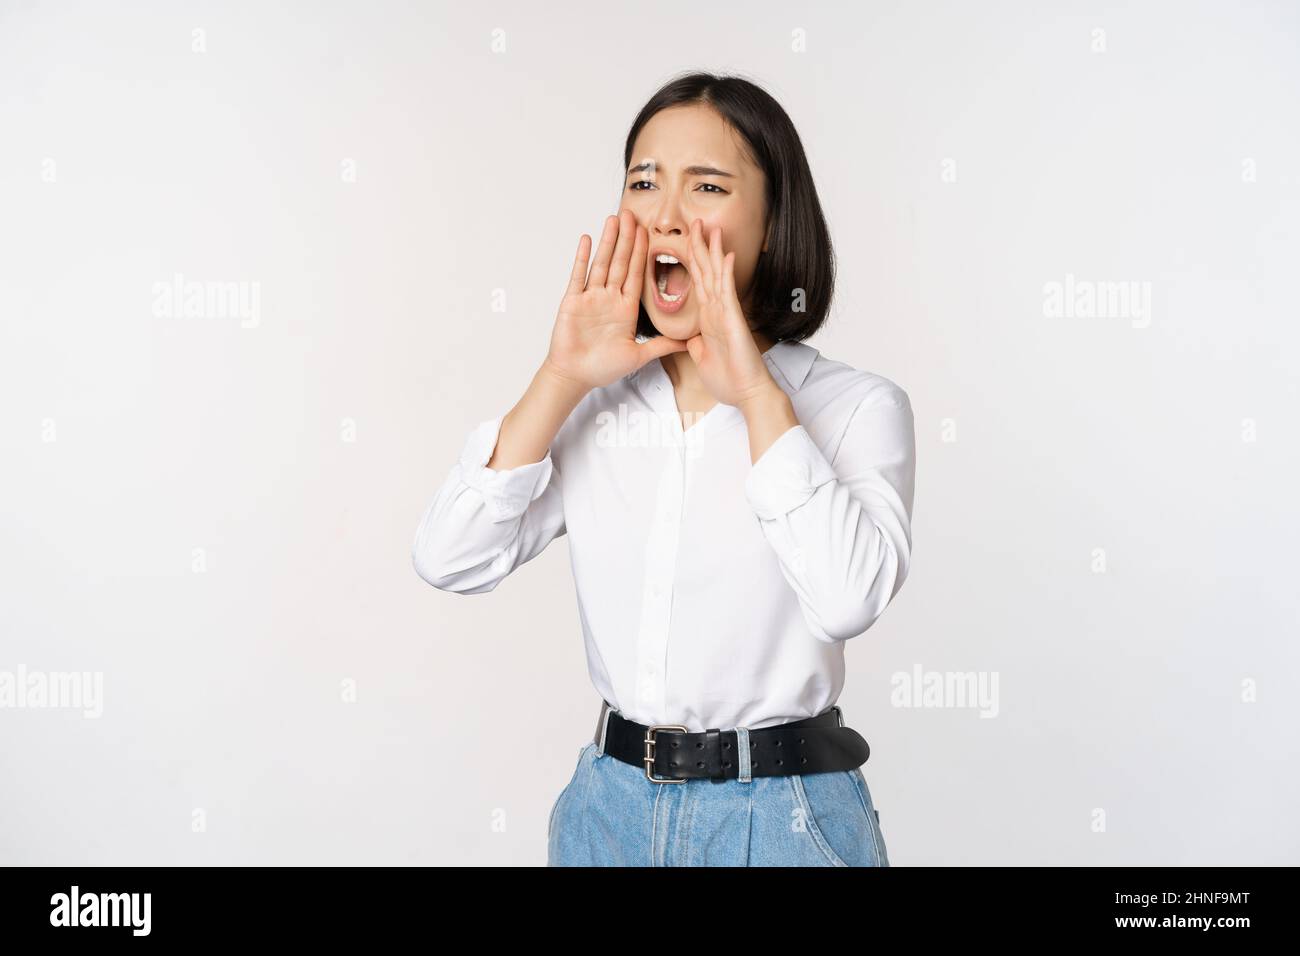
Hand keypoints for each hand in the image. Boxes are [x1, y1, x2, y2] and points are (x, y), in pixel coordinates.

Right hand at [544, 209, 688, 390]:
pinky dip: (582, 257)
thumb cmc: (602, 368)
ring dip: (608, 242)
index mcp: (626, 309)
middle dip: (626, 239)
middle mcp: (609, 299)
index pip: (637, 274)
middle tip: (632, 214)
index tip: (648, 233)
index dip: (643, 253)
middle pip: (620, 263)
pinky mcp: (572, 301)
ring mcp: (590, 298)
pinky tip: (588, 239)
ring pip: (602, 264)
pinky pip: (578, 275)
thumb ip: (662, 345)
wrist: (575, 376)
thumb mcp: (639, 355)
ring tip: (613, 219)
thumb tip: (689, 343)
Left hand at [681, 219, 777, 407]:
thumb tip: (691, 338)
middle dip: (700, 247)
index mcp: (708, 317)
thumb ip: (697, 345)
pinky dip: (726, 273)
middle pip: (706, 272)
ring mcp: (726, 313)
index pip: (698, 282)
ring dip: (713, 251)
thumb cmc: (729, 379)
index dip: (691, 260)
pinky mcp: (734, 320)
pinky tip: (725, 255)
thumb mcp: (702, 359)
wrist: (746, 393)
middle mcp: (717, 310)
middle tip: (697, 222)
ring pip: (717, 275)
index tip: (686, 241)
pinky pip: (728, 292)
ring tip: (711, 228)